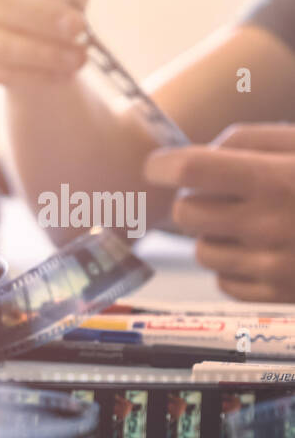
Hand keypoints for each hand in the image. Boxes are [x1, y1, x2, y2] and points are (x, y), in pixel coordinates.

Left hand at [146, 124, 294, 301]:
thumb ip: (249, 141)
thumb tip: (191, 156)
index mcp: (280, 179)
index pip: (193, 169)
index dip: (163, 165)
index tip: (156, 166)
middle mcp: (272, 224)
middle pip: (185, 212)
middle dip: (194, 199)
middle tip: (221, 192)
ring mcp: (274, 266)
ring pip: (200, 249)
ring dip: (214, 233)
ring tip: (251, 221)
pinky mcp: (278, 296)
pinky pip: (223, 280)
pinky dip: (233, 265)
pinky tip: (264, 249)